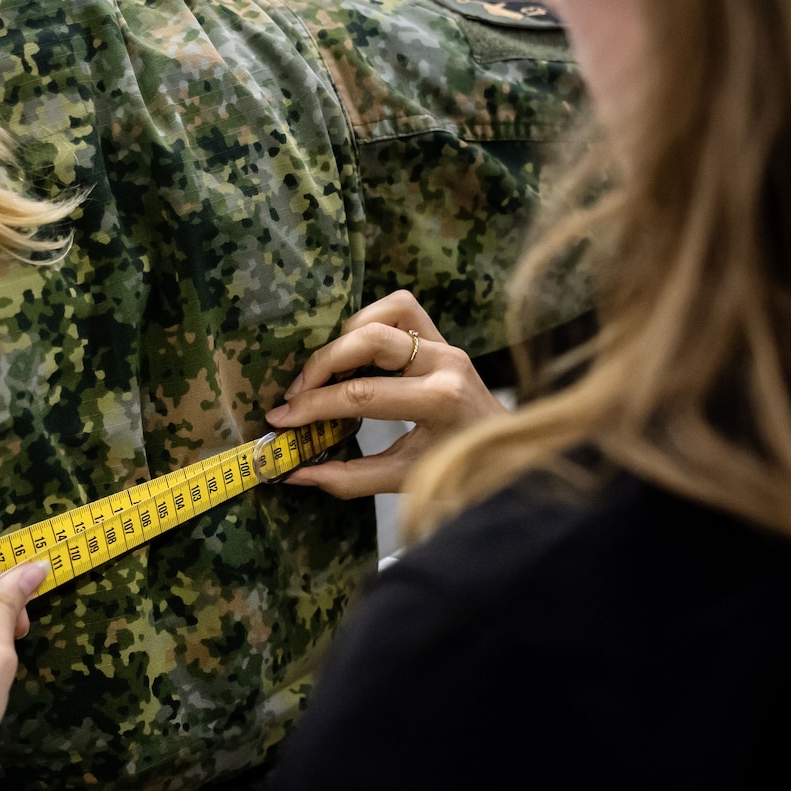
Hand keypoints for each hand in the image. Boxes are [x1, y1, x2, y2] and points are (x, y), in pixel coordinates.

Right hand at [263, 290, 506, 498]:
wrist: (509, 460)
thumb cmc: (461, 473)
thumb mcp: (403, 481)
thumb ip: (348, 478)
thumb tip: (296, 474)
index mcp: (439, 401)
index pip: (362, 394)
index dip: (313, 406)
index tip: (281, 418)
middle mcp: (445, 363)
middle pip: (371, 339)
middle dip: (323, 364)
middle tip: (296, 394)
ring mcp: (446, 346)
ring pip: (388, 312)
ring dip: (348, 335)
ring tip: (326, 370)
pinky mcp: (443, 339)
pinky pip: (403, 309)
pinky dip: (372, 320)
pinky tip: (354, 350)